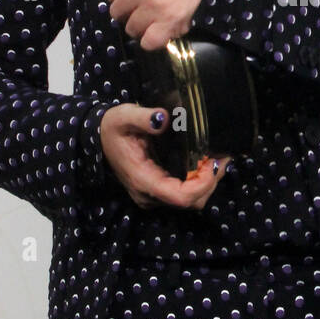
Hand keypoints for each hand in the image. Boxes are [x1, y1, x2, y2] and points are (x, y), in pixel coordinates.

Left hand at [92, 0, 217, 50]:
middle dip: (130, 13)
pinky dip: (153, 41)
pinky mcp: (170, 20)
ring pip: (132, 29)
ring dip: (142, 27)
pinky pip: (148, 42)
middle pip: (117, 14)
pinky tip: (161, 31)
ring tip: (156, 18)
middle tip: (147, 8)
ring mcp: (154, 5)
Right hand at [99, 104, 230, 208]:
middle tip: (221, 156)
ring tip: (216, 158)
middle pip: (190, 202)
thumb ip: (143, 117)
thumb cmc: (112, 127)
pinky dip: (199, 182)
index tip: (214, 162)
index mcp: (143, 180)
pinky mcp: (157, 191)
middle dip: (211, 182)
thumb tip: (163, 118)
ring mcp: (153, 196)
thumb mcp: (124, 116)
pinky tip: (204, 163)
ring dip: (207, 182)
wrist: (98, 137)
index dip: (203, 184)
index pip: (180, 197)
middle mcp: (149, 195)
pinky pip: (184, 194)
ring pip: (190, 201)